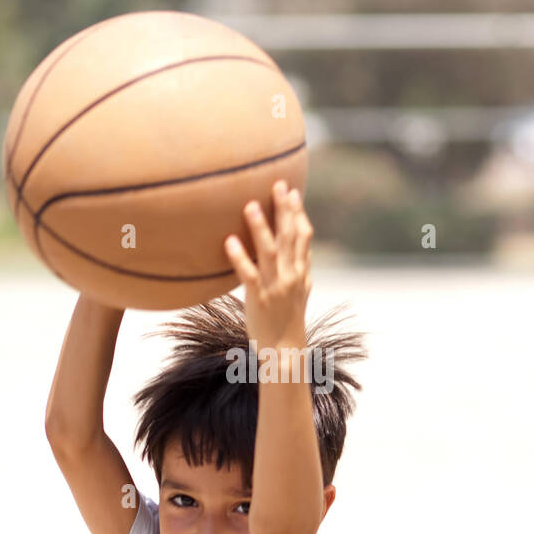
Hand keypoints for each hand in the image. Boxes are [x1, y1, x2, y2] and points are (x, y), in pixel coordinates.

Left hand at [223, 180, 312, 350]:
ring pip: (270, 252)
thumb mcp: (301, 291)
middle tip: (278, 184)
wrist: (284, 349)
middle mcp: (291, 276)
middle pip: (289, 237)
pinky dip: (240, 257)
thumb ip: (302, 268)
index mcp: (301, 272)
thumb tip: (305, 251)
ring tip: (250, 205)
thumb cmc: (289, 319)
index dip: (298, 213)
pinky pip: (249, 275)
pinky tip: (229, 241)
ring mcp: (276, 287)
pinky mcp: (258, 299)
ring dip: (261, 228)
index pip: (303, 237)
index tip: (292, 191)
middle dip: (284, 210)